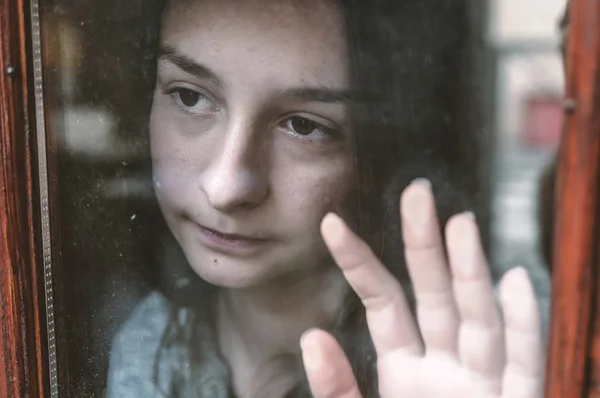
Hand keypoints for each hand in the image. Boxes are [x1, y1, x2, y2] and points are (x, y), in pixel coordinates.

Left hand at [301, 180, 543, 397]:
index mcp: (404, 368)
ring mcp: (481, 384)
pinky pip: (522, 363)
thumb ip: (337, 388)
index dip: (359, 261)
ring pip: (477, 317)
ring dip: (470, 272)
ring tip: (460, 222)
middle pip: (433, 293)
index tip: (331, 224)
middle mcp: (444, 365)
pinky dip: (523, 324)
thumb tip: (312, 334)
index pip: (382, 301)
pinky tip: (515, 279)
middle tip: (417, 191)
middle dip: (425, 244)